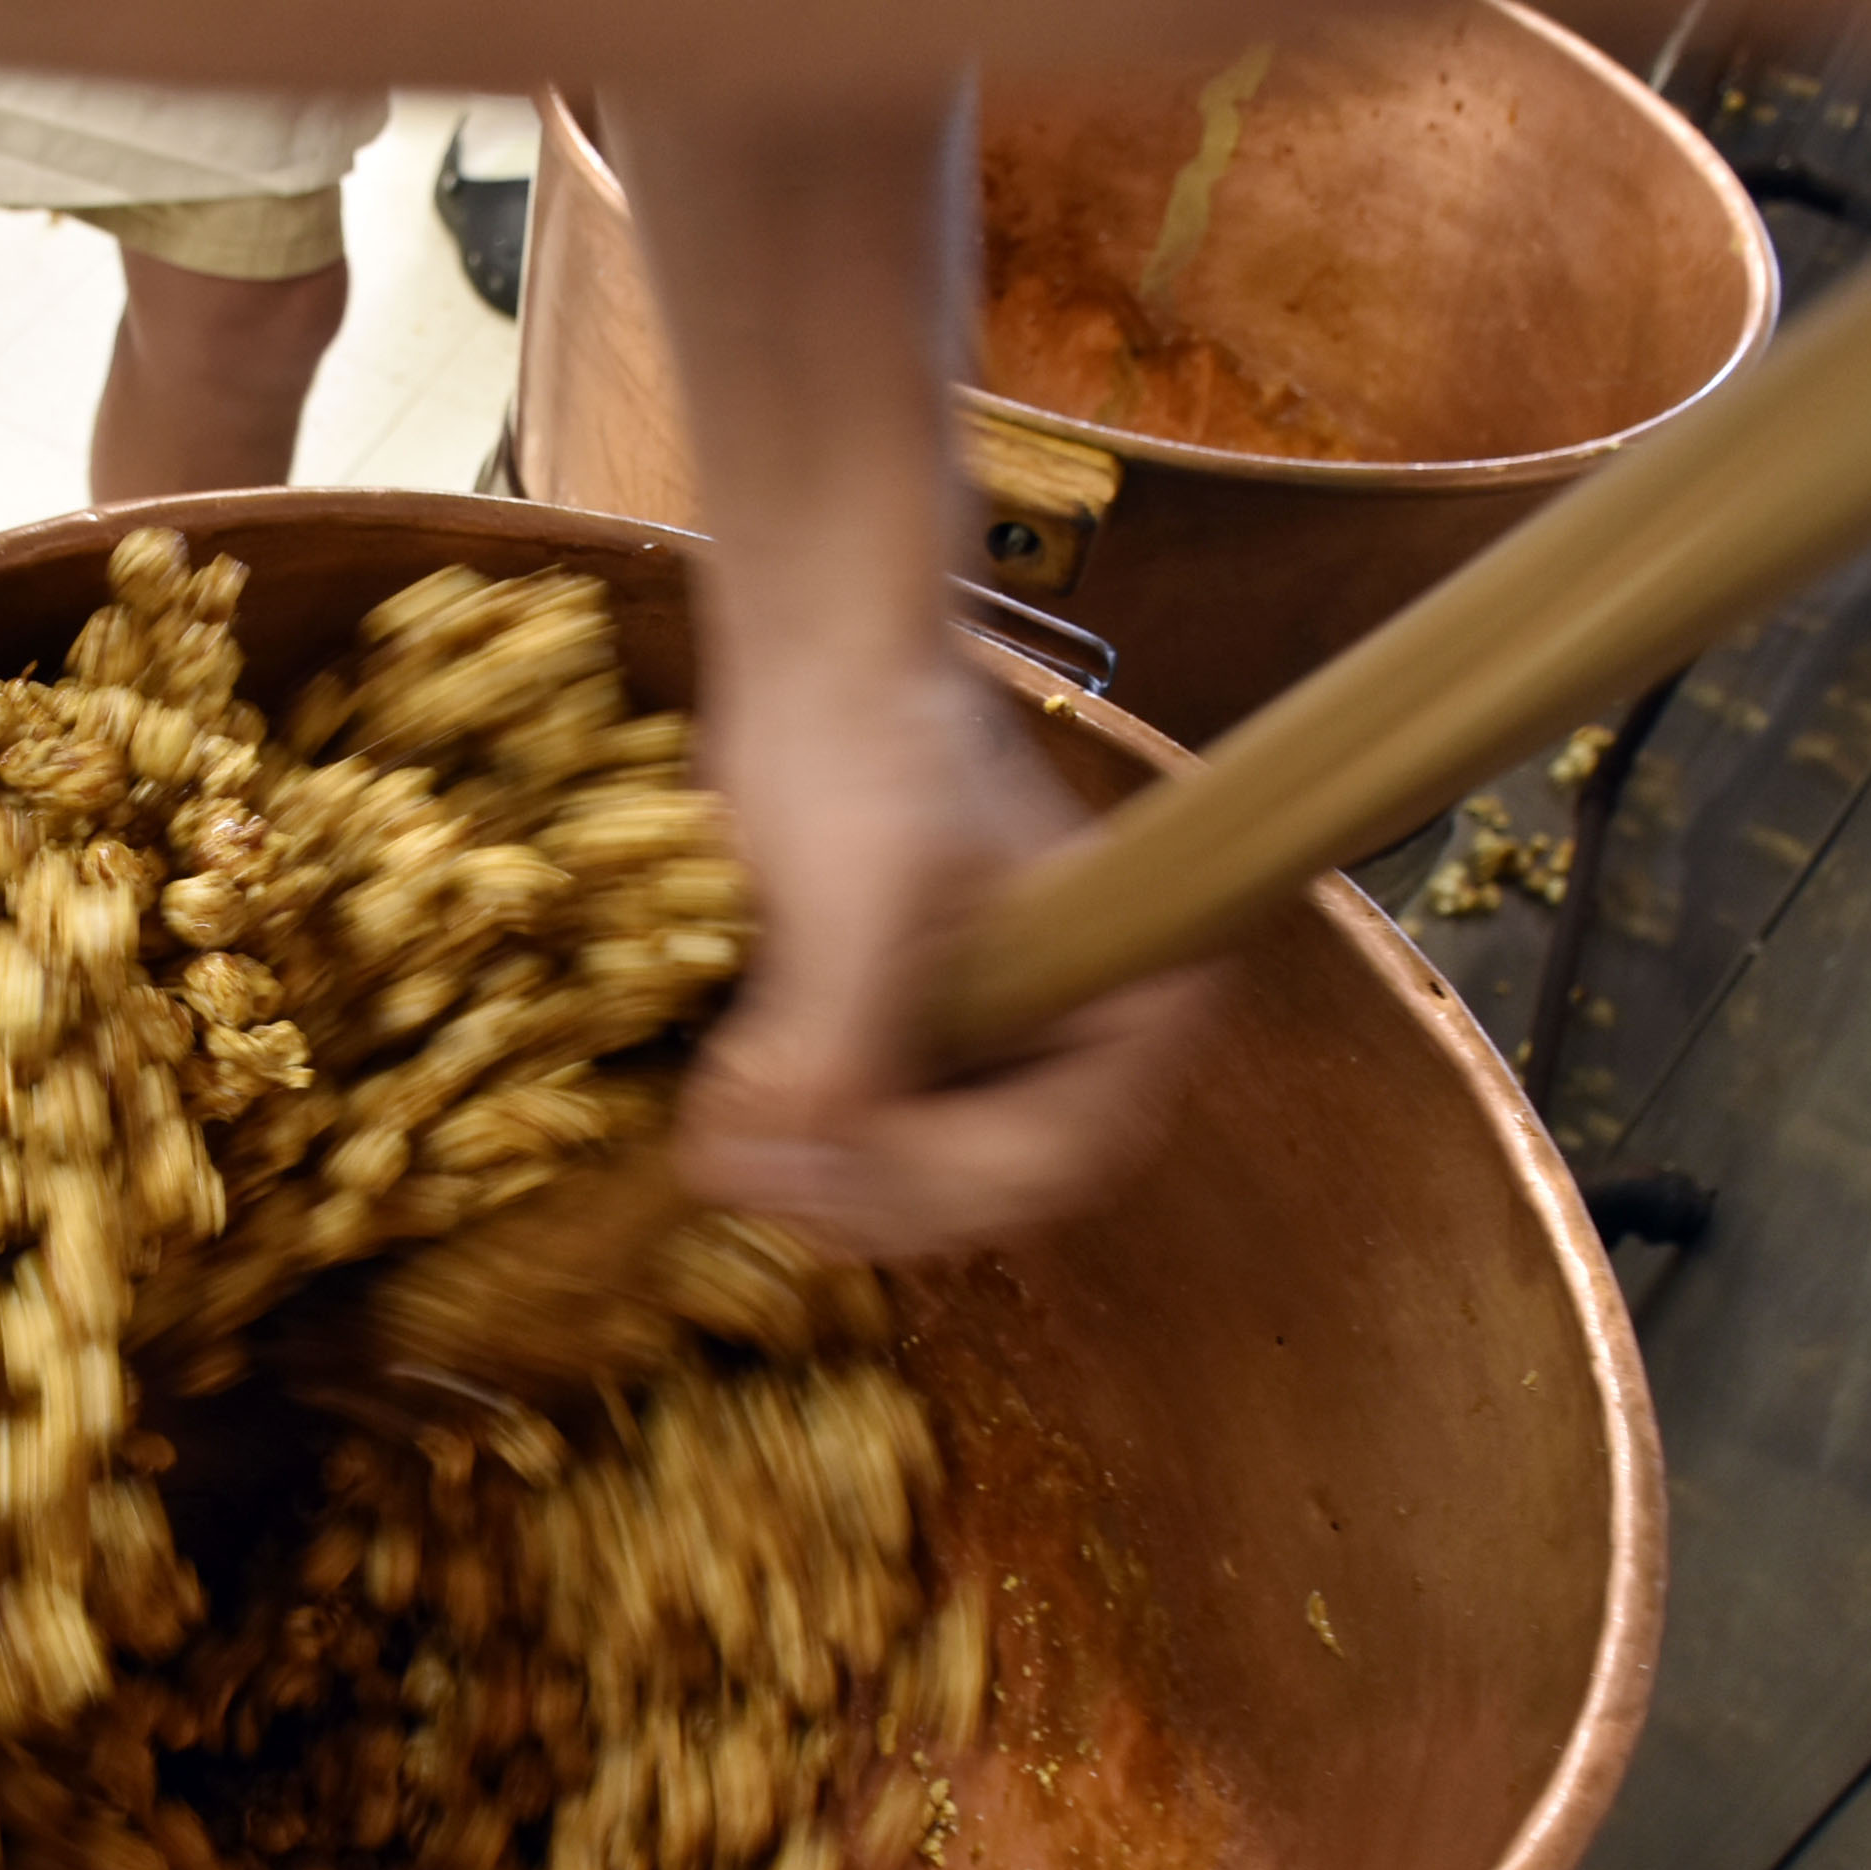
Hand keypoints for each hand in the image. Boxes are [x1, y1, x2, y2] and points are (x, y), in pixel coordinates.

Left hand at [677, 624, 1212, 1258]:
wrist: (817, 671)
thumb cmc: (870, 749)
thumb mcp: (861, 905)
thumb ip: (831, 1048)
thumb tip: (756, 1175)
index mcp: (1141, 1004)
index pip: (1052, 1161)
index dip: (928, 1185)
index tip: (807, 1152)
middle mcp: (1091, 1051)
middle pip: (993, 1198)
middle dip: (867, 1195)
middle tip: (748, 1163)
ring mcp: (1010, 1061)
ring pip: (929, 1197)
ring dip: (825, 1190)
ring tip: (729, 1136)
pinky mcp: (931, 1060)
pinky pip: (880, 1161)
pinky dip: (808, 1162)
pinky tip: (735, 1126)